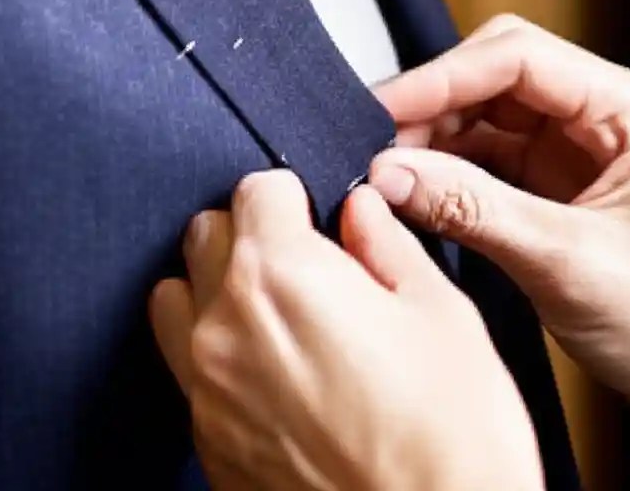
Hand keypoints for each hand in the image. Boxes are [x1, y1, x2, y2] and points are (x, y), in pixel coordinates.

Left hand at [148, 171, 543, 490]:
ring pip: (176, 298)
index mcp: (283, 276)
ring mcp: (205, 390)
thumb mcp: (441, 315)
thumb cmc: (453, 434)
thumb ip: (387, 247)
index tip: (324, 219)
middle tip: (311, 266)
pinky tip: (276, 374)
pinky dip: (214, 352)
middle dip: (253, 235)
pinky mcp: (204, 442)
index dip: (297, 194)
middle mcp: (224, 326)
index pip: (255, 187)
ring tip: (281, 316)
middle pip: (205, 234)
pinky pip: (184, 367)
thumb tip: (361, 211)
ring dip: (217, 289)